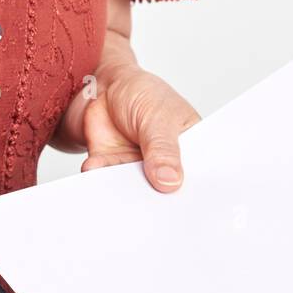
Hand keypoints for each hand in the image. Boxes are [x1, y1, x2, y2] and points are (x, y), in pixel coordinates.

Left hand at [76, 64, 200, 192]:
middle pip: (165, 189)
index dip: (191, 190)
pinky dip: (102, 180)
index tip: (184, 201)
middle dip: (158, 198)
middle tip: (152, 207)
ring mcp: (138, 167)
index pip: (195, 174)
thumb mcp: (158, 117)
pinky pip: (108, 181)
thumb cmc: (139, 93)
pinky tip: (97, 176)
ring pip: (135, 189)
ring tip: (122, 194)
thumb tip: (170, 181)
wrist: (101, 85)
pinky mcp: (113, 168)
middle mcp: (164, 162)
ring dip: (127, 192)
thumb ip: (163, 150)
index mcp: (187, 146)